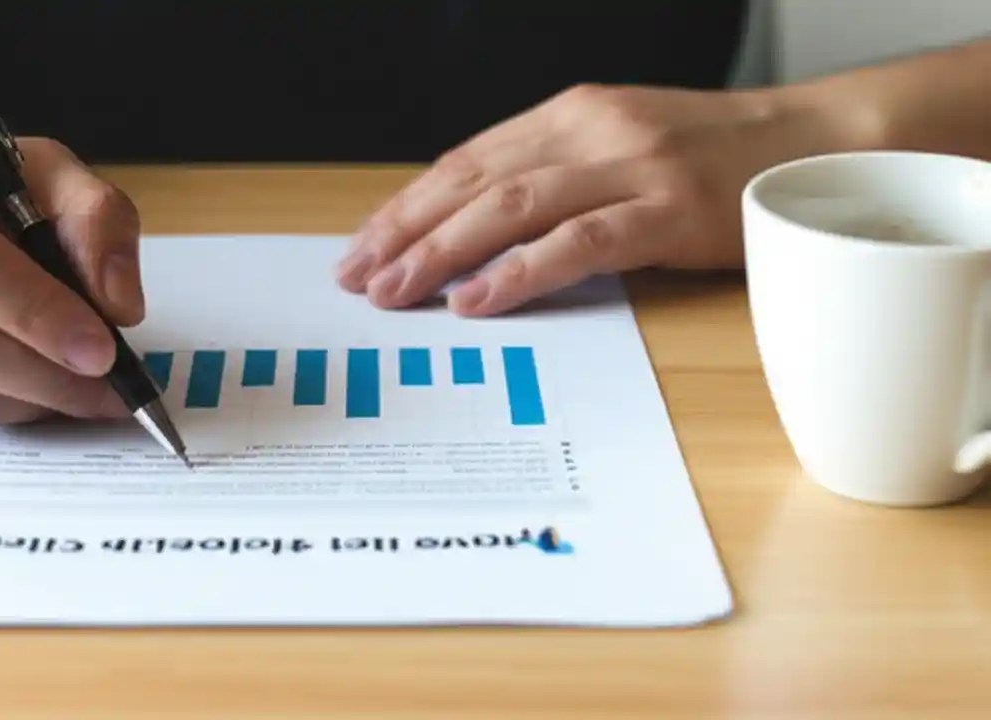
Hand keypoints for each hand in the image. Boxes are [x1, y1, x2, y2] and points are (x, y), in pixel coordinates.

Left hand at [337, 84, 842, 314]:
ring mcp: (630, 165)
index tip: (363, 245)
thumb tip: (471, 230)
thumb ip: (552, 176)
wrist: (810, 143)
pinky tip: (475, 299)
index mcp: (569, 114)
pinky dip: (518, 271)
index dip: (407, 205)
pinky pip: (579, 241)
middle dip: (406, 232)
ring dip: (442, 252)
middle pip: (473, 182)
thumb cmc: (707, 157)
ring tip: (395, 292)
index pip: (465, 161)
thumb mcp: (616, 148)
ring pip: (511, 207)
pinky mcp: (668, 208)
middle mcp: (590, 129)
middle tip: (358, 277)